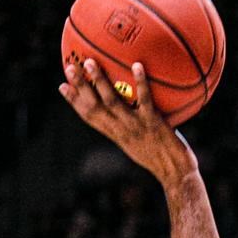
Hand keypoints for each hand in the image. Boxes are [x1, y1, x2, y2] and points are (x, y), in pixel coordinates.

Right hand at [59, 59, 197, 185]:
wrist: (175, 175)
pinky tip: (137, 65)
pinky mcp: (153, 124)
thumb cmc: (162, 160)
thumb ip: (133, 127)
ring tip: (91, 62)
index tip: (62, 86)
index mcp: (116, 135)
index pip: (89, 117)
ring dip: (100, 82)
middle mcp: (121, 131)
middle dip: (80, 87)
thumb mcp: (141, 144)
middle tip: (70, 68)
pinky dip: (140, 83)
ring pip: (112, 102)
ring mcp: (135, 127)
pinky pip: (145, 100)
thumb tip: (133, 109)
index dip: (74, 101)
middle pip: (94, 107)